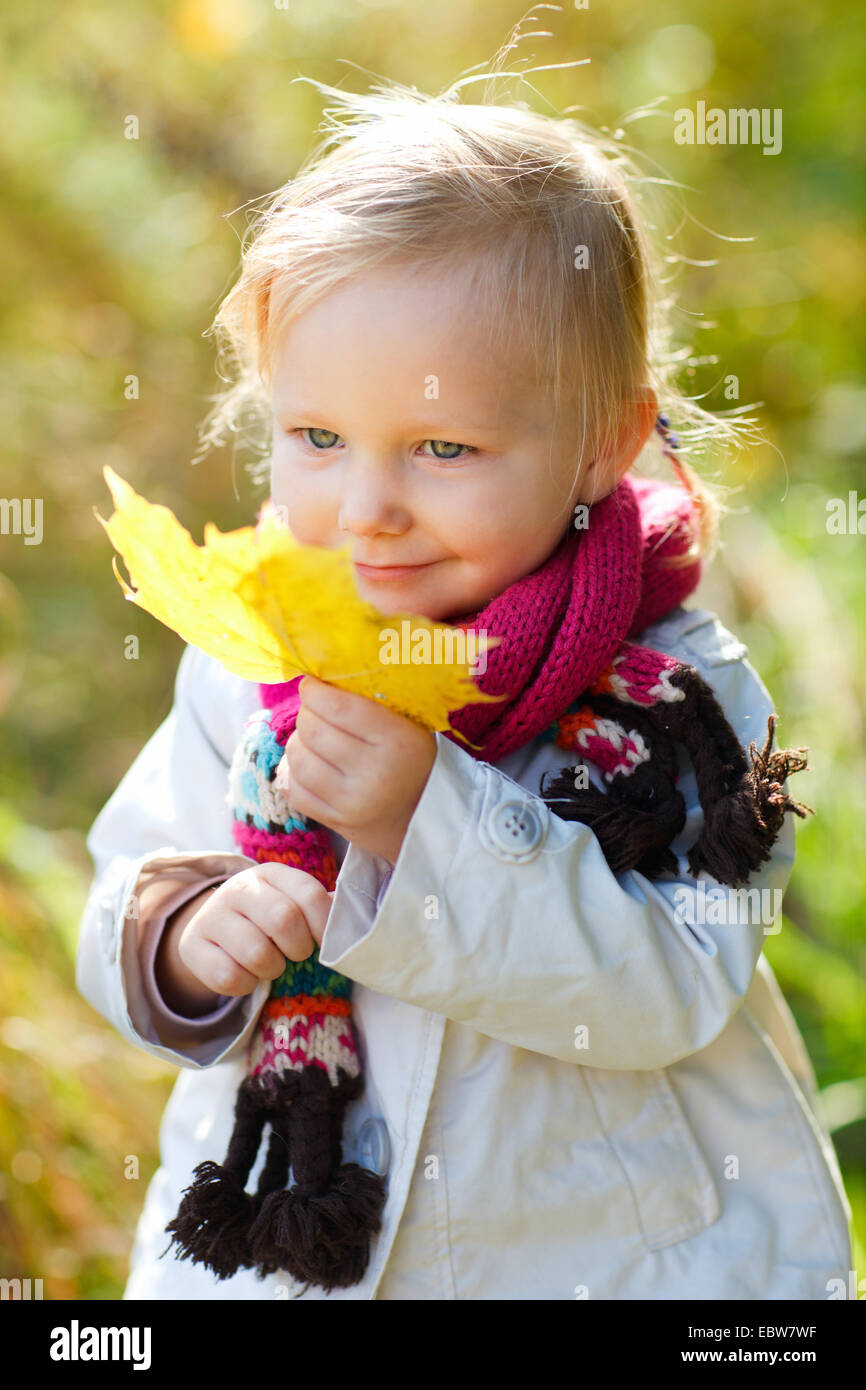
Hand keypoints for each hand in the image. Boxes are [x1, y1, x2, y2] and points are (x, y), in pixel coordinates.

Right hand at [176, 863, 333, 997]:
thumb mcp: (291, 902)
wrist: (214, 930)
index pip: (309, 894)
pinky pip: (230, 977)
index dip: (325, 925)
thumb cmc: (266, 919)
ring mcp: (211, 915)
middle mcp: (238, 888)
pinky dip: (246, 985)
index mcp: (270, 873)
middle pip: (284, 920)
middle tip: (295, 953)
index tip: (324, 941)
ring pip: (257, 954)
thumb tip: (348, 919)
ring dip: (273, 968)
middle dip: (299, 947)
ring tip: (270, 962)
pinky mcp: (191, 945)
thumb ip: (320, 907)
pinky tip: (246, 974)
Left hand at [274, 674, 436, 863]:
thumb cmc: (413, 760)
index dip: (315, 691)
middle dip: (306, 714)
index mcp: (399, 741)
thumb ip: (373, 703)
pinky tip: (309, 764)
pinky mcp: (337, 822)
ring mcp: (353, 802)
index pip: (340, 707)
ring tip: (312, 737)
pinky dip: (293, 772)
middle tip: (313, 710)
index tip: (310, 684)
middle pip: (314, 732)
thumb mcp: (410, 726)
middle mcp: (375, 774)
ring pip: (299, 759)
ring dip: (298, 742)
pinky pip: (294, 789)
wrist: (426, 817)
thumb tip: (322, 679)